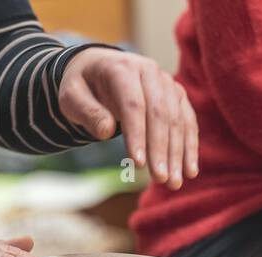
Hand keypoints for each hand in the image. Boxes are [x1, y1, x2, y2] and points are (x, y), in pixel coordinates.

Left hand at [59, 47, 198, 189]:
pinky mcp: (176, 95)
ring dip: (178, 153)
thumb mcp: (72, 97)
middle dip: (161, 149)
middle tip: (161, 180)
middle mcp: (149, 72)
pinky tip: (189, 171)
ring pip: (177, 119)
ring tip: (174, 183)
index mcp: (122, 70)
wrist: (98, 68)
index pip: (133, 105)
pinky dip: (189, 146)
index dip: (137, 135)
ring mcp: (166, 83)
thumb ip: (87, 112)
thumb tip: (106, 132)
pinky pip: (187, 121)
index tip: (138, 164)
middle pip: (160, 113)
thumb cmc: (81, 88)